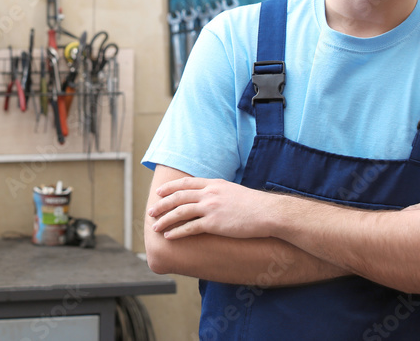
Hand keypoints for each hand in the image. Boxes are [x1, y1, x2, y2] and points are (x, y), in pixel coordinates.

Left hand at [147, 177, 274, 239]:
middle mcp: (209, 193)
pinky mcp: (214, 223)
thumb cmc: (255, 205)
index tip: (159, 192)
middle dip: (162, 204)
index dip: (170, 188)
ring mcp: (210, 208)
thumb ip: (220, 192)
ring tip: (155, 226)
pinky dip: (177, 232)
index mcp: (214, 184)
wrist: (268, 213)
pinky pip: (190, 228)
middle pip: (178, 196)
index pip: (186, 183)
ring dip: (165, 219)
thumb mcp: (234, 191)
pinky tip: (169, 236)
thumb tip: (213, 197)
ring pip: (180, 212)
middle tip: (151, 211)